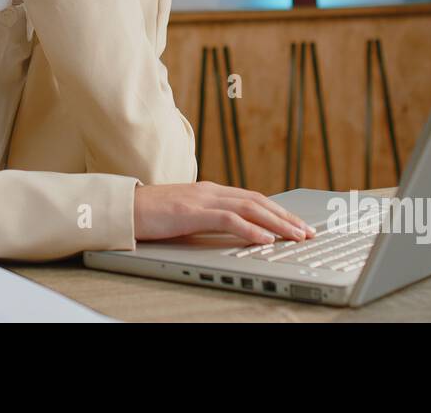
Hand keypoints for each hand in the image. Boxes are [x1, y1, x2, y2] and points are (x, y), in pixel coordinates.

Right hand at [133, 181, 315, 244]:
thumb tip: (231, 232)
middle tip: (307, 231)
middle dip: (286, 216)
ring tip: (295, 235)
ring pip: (250, 207)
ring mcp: (201, 199)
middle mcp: (210, 191)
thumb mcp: (186, 216)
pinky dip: (250, 228)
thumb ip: (207, 219)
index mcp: (210, 191)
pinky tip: (265, 238)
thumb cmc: (150, 215)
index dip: (278, 211)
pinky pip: (228, 219)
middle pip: (258, 200)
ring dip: (277, 222)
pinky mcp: (191, 212)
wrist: (123, 208)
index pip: (253, 198)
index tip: (297, 224)